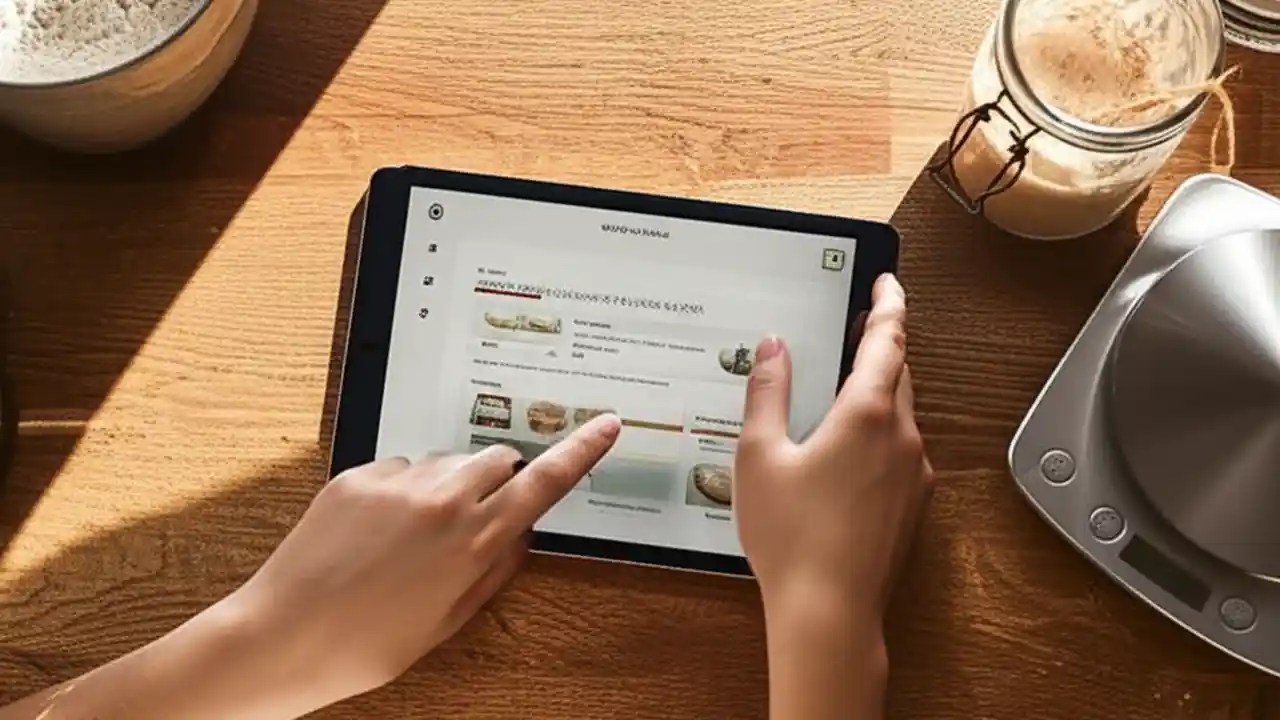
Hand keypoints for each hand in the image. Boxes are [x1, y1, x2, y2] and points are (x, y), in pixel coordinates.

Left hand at [227, 414, 620, 710]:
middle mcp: (441, 501)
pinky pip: (400, 466)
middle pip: (498, 458)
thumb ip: (494, 570)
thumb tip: (521, 536)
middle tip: (479, 513)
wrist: (282, 637)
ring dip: (448, 484)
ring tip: (413, 536)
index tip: (604, 426)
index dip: (581, 451)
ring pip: (448, 461)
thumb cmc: (364, 644)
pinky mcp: (359, 475)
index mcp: (473, 541)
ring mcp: (397, 483)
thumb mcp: (448, 620)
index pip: (545, 483)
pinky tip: (378, 530)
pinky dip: (402, 489)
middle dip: (501, 477)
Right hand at [737, 272, 931, 617]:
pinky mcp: (913, 505)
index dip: (889, 302)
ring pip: (903, 413)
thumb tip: (774, 346)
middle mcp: (903, 437)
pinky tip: (844, 454)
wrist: (829, 613)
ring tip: (842, 391)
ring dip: (880, 391)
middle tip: (858, 326)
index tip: (887, 280)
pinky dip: (880, 433)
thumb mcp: (760, 455)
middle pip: (900, 372)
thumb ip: (768, 392)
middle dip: (882, 344)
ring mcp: (915, 474)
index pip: (890, 338)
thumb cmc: (791, 537)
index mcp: (868, 414)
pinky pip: (901, 450)